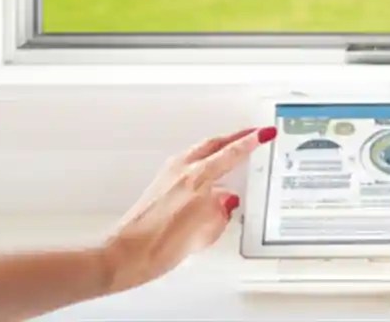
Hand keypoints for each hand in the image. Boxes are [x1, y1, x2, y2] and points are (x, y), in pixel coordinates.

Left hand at [99, 126, 276, 292]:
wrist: (125, 255)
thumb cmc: (157, 246)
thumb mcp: (203, 232)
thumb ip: (220, 211)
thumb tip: (226, 201)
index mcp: (196, 178)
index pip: (231, 153)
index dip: (251, 142)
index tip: (264, 133)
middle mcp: (181, 171)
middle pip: (214, 144)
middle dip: (235, 137)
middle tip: (252, 133)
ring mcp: (168, 176)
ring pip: (200, 152)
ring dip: (218, 148)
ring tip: (232, 149)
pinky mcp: (160, 185)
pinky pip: (189, 163)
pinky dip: (204, 162)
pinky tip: (207, 174)